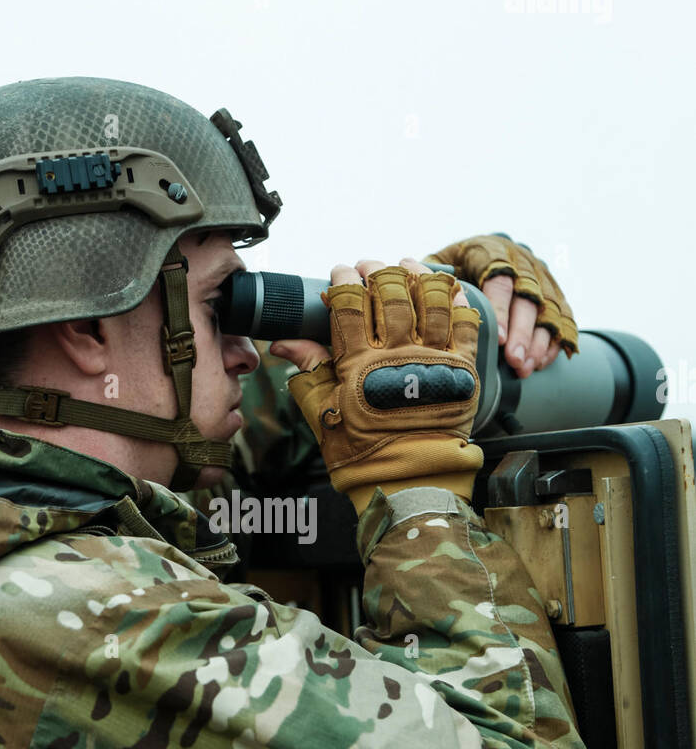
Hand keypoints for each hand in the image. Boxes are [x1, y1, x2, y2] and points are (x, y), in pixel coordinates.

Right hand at [270, 257, 482, 513]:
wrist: (409, 483)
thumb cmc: (362, 453)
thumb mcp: (324, 412)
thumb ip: (308, 371)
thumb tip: (283, 342)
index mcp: (358, 364)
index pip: (349, 306)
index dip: (343, 282)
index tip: (339, 273)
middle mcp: (397, 355)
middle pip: (390, 294)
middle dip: (377, 271)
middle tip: (370, 265)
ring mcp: (434, 360)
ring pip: (430, 300)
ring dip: (418, 276)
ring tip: (408, 265)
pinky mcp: (463, 371)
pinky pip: (466, 326)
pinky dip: (459, 304)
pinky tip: (451, 291)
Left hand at [423, 234, 577, 379]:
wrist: (497, 253)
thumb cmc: (461, 263)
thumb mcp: (444, 259)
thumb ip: (429, 271)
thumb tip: (406, 277)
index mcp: (494, 253)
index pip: (500, 281)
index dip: (501, 310)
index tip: (498, 339)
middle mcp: (523, 264)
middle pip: (528, 300)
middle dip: (523, 332)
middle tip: (514, 361)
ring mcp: (543, 281)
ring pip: (548, 313)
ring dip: (538, 343)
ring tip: (525, 369)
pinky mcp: (556, 297)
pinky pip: (562, 322)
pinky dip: (552, 344)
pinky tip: (539, 364)